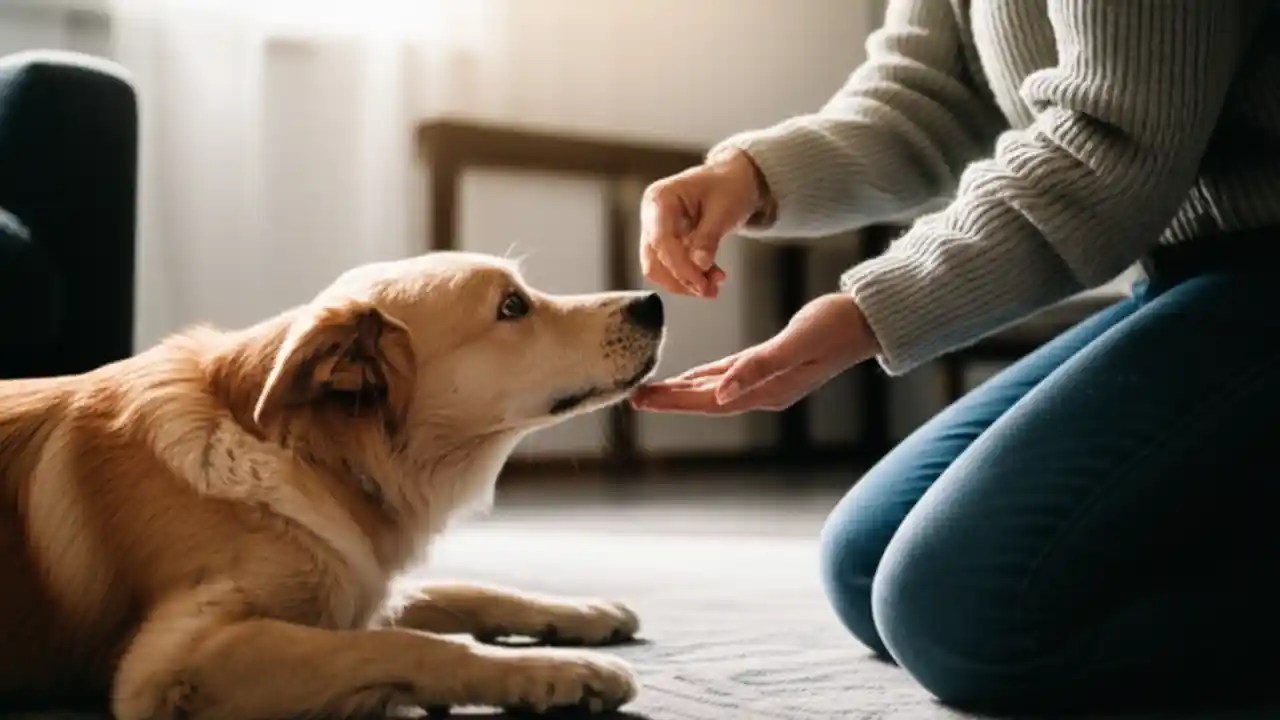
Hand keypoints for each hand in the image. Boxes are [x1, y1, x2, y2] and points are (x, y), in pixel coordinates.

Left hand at [631, 293, 879, 414]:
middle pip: (705, 400)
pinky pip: (729, 375)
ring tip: (650, 390)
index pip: (709, 402)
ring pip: (714, 389)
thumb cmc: (834, 327)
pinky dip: (706, 377)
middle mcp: (763, 392)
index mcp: (765, 391)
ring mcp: (767, 380)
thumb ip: (757, 368)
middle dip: (669, 399)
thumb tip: (720, 394)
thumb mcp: (794, 343)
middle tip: (632, 396)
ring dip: (682, 390)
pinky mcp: (771, 363)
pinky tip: (691, 377)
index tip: (640, 399)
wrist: (867, 320)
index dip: (674, 402)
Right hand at [639, 150, 768, 298]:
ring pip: (661, 268)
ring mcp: (658, 229)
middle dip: (681, 279)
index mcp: (660, 199)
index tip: (700, 283)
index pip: (660, 241)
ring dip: (686, 282)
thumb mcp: (723, 209)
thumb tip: (699, 264)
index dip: (679, 267)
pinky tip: (712, 277)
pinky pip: (674, 266)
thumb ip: (709, 237)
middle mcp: (653, 215)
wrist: (735, 179)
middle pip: (654, 259)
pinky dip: (692, 276)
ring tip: (714, 286)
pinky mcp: (669, 241)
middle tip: (708, 290)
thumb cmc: (729, 185)